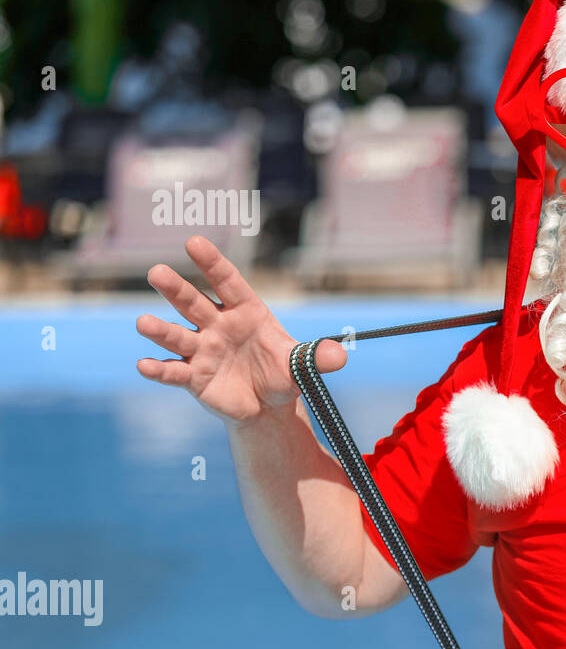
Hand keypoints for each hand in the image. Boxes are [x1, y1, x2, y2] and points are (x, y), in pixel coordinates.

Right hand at [135, 235, 347, 425]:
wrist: (268, 406)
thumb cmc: (281, 373)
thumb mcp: (301, 364)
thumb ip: (316, 357)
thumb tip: (340, 355)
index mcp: (245, 312)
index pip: (227, 283)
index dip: (212, 263)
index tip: (193, 242)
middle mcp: (218, 326)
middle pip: (194, 303)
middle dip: (176, 288)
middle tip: (157, 272)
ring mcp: (202, 351)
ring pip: (177, 336)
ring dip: (160, 330)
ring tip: (143, 322)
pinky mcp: (193, 378)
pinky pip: (173, 372)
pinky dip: (158, 370)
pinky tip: (144, 365)